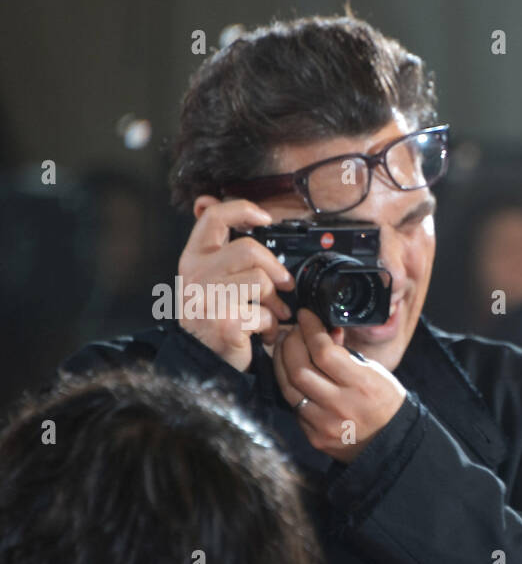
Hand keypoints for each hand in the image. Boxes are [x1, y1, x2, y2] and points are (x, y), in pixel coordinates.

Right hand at [177, 197, 295, 371]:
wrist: (204, 364)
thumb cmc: (214, 319)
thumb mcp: (207, 279)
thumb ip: (215, 247)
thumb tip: (207, 199)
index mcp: (193, 259)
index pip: (214, 217)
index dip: (243, 209)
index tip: (265, 218)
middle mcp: (195, 276)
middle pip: (249, 250)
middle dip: (275, 269)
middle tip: (285, 285)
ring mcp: (208, 300)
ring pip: (261, 281)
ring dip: (276, 302)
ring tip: (273, 315)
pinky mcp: (225, 323)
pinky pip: (264, 313)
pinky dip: (271, 326)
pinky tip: (263, 333)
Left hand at [273, 309, 407, 462]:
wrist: (392, 442)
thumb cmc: (384, 401)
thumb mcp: (373, 371)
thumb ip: (345, 354)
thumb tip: (321, 331)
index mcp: (362, 385)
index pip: (324, 352)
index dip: (309, 328)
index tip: (305, 316)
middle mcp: (341, 405)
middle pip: (299, 368)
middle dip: (290, 343)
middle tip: (293, 332)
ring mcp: (325, 424)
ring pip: (289, 387)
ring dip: (282, 363)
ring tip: (286, 349)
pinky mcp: (315, 436)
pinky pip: (293, 406)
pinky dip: (290, 386)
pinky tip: (294, 375)